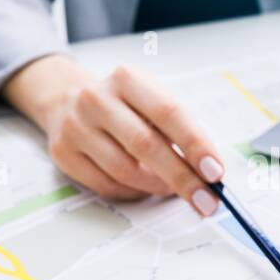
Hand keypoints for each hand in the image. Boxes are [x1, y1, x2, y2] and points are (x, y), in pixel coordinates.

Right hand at [5, 54, 224, 216]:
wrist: (67, 102)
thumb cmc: (124, 106)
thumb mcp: (151, 100)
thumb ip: (180, 129)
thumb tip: (209, 171)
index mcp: (127, 79)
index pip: (168, 112)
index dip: (195, 144)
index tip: (215, 172)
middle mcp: (96, 99)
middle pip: (146, 145)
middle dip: (182, 178)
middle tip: (206, 200)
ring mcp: (75, 126)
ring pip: (125, 171)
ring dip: (157, 187)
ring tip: (173, 189)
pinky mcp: (63, 153)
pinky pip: (107, 185)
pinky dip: (133, 192)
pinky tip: (144, 187)